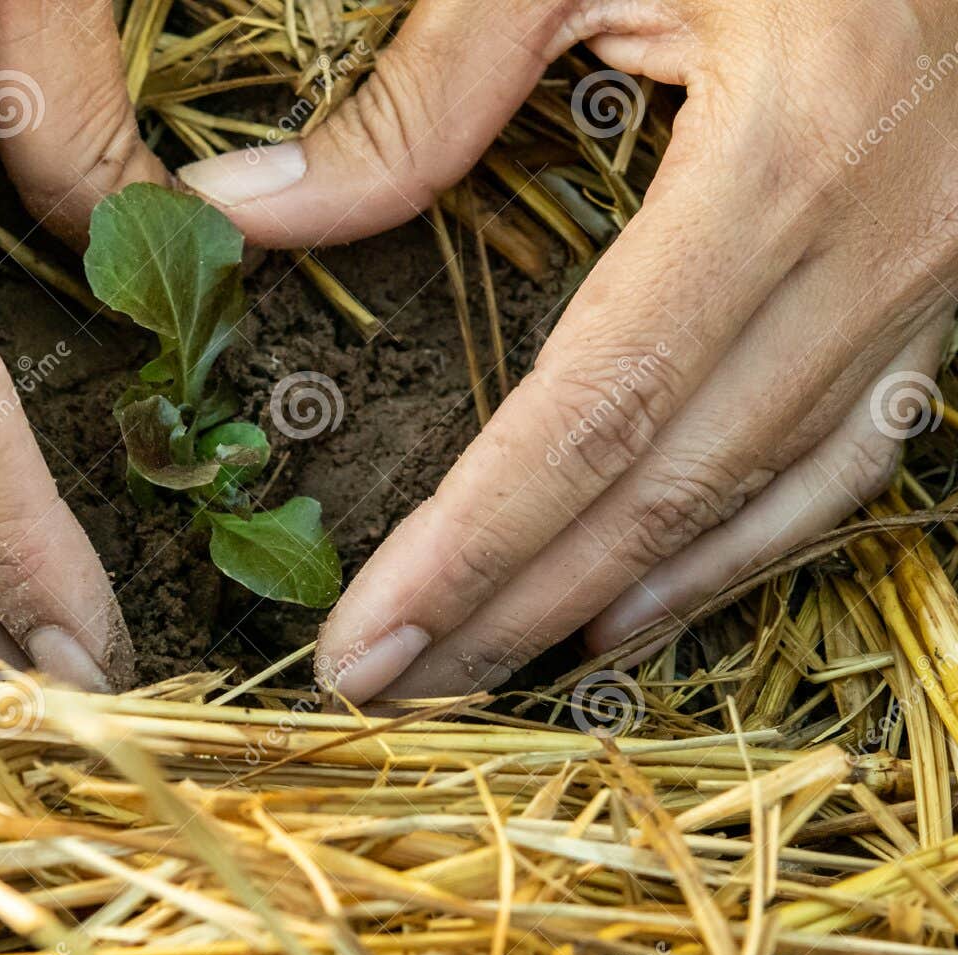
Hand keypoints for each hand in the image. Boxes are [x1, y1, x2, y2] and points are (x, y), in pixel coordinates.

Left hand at [178, 0, 957, 699]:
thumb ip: (422, 90)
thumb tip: (243, 207)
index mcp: (783, 157)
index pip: (597, 409)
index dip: (476, 543)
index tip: (367, 639)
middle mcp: (876, 245)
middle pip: (667, 486)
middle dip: (517, 607)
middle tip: (390, 686)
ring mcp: (932, 280)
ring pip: (756, 499)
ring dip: (611, 603)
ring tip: (480, 671)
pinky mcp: (942, 289)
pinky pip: (844, 462)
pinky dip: (734, 553)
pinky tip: (634, 608)